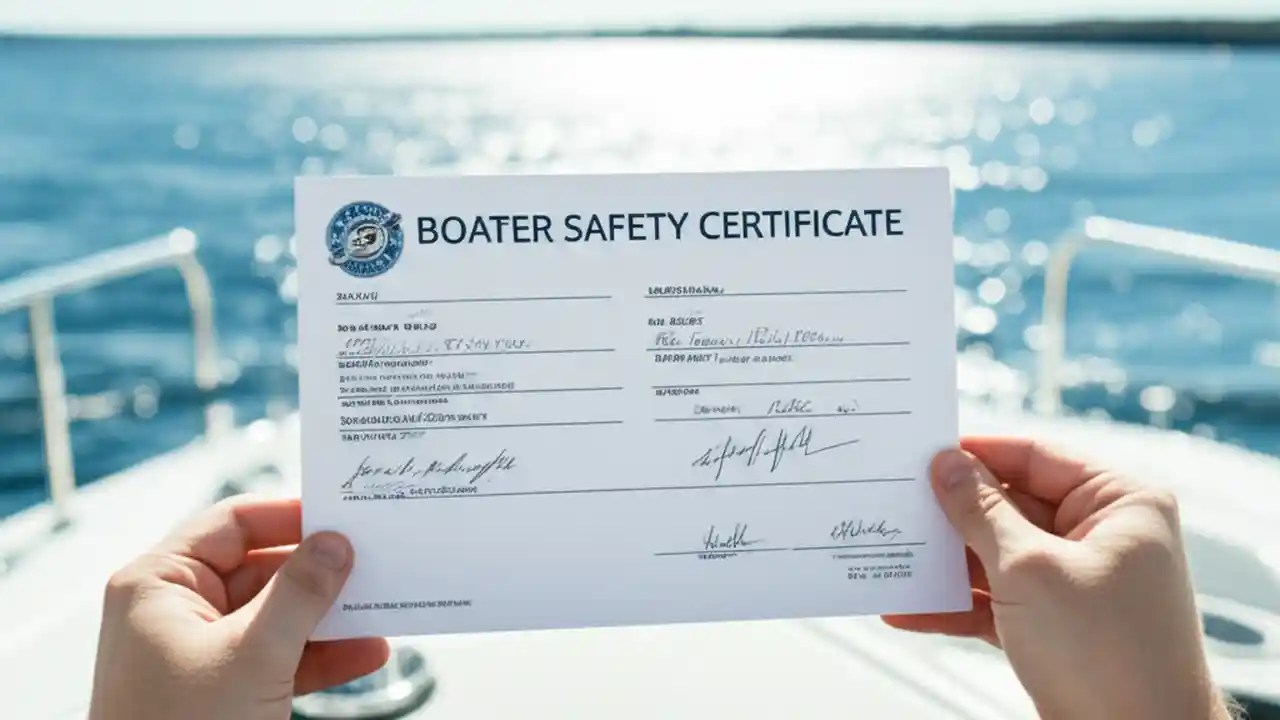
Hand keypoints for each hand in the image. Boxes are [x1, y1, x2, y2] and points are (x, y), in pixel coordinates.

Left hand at [89, 497, 388, 719]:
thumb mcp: (253, 654)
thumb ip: (300, 593)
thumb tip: (334, 544)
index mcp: (160, 584)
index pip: (232, 524)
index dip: (290, 517)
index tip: (342, 516)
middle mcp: (176, 610)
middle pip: (262, 569)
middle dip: (320, 574)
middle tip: (373, 564)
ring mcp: (200, 651)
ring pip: (278, 614)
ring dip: (330, 617)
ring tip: (381, 610)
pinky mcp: (223, 687)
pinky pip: (280, 655)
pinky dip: (321, 655)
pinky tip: (365, 653)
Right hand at [884, 437, 1232, 719]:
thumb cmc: (1108, 656)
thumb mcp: (1030, 570)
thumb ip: (981, 513)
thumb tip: (946, 465)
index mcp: (1119, 502)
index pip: (1035, 456)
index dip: (977, 452)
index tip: (922, 451)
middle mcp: (1102, 535)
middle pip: (1009, 504)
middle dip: (952, 512)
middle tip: (895, 502)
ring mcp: (1078, 582)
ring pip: (996, 554)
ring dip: (945, 563)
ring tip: (891, 553)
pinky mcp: (1054, 624)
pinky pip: (996, 600)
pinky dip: (955, 605)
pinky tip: (907, 609)